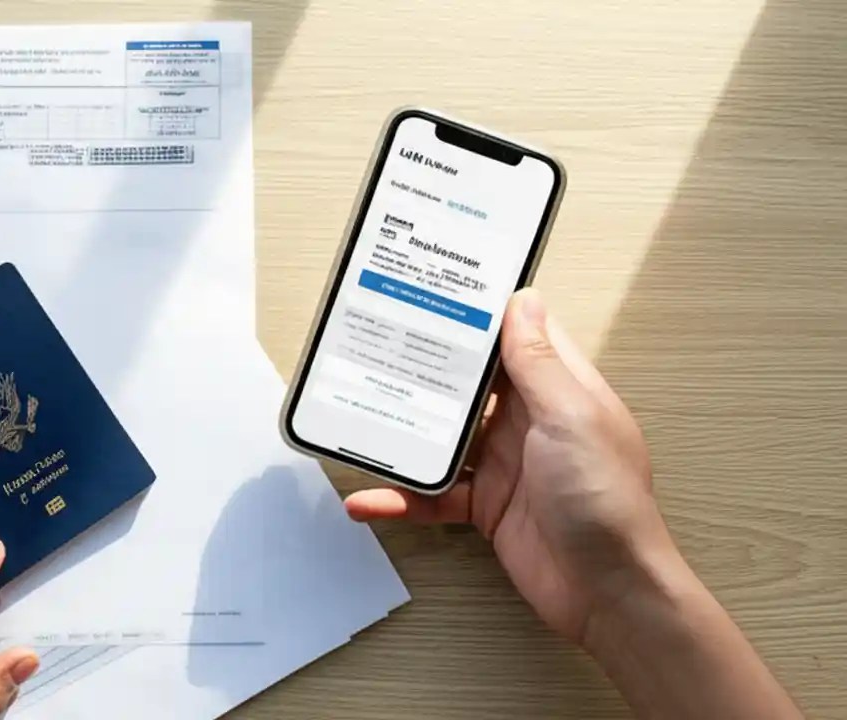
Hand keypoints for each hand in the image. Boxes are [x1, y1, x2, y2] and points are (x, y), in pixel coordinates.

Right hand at [345, 288, 681, 646]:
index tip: (438, 294)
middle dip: (427, 368)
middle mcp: (529, 422)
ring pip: (442, 438)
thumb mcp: (570, 417)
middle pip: (469, 385)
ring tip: (357, 416)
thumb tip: (522, 300)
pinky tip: (367, 500)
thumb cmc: (605, 500)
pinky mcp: (483, 506)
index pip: (517, 337)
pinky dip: (400, 498)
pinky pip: (433, 495)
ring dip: (404, 434)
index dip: (481, 314)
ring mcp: (504, 464)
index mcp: (558, 391)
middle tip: (378, 344)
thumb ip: (538, 362)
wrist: (607, 592)